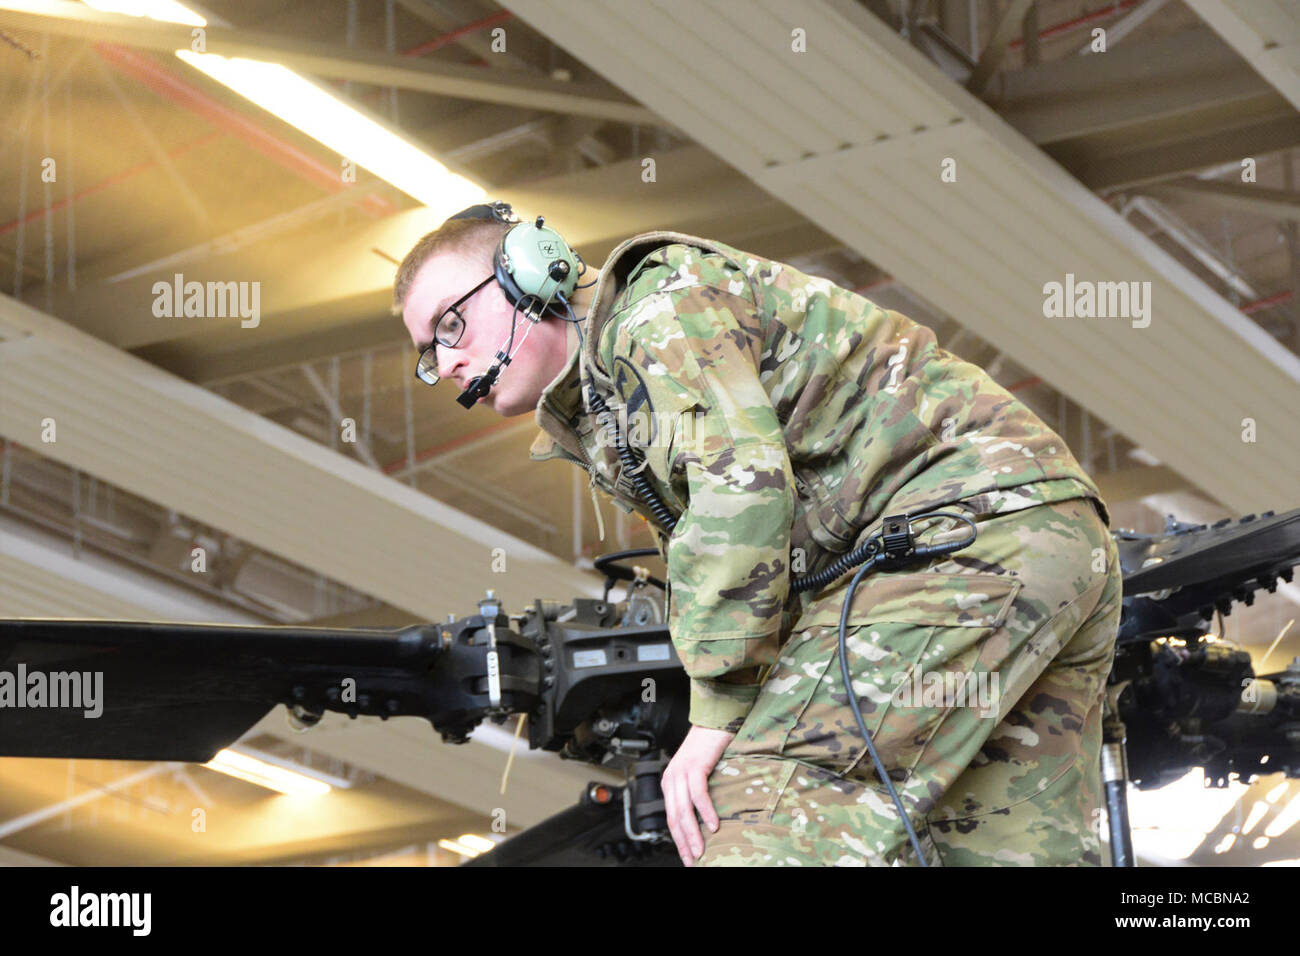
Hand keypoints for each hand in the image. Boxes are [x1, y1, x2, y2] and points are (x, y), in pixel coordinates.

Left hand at [661, 724, 734, 865]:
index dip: (679, 841)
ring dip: (693, 833)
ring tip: (701, 850)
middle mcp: (671, 779)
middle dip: (684, 843)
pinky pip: (698, 794)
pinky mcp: (695, 765)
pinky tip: (713, 825)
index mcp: (670, 783)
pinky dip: (706, 811)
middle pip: (675, 818)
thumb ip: (695, 794)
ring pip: (684, 810)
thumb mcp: (699, 774)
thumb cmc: (710, 749)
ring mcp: (681, 772)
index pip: (672, 819)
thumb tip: (705, 822)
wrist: (714, 721)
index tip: (688, 859)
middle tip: (693, 861)